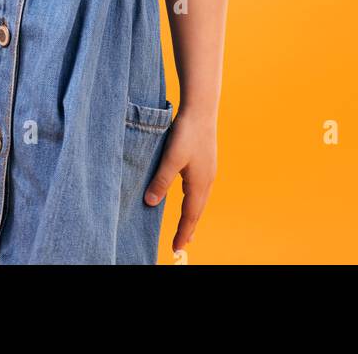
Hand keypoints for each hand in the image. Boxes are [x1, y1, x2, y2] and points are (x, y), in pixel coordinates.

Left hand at [144, 106, 215, 256]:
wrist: (202, 109)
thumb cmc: (187, 133)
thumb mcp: (171, 158)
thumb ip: (161, 181)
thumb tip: (150, 202)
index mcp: (199, 184)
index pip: (190, 216)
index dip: (183, 233)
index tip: (176, 248)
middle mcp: (207, 180)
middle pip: (197, 210)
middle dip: (190, 228)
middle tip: (183, 244)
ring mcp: (208, 170)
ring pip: (199, 199)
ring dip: (192, 214)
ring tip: (187, 225)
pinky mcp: (206, 161)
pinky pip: (200, 188)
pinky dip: (194, 199)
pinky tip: (189, 195)